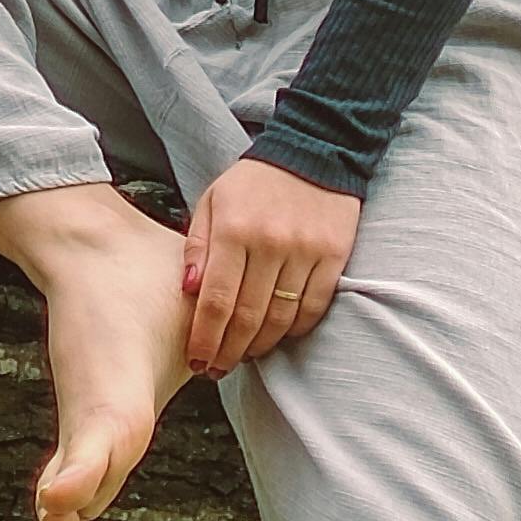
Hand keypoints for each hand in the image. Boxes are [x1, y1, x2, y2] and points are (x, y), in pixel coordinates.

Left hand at [176, 155, 359, 379]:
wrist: (314, 151)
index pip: (215, 300)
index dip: (205, 339)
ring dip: (259, 346)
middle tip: (216, 369)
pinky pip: (313, 308)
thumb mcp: (213, 201)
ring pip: (279, 318)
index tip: (197, 361)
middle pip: (246, 317)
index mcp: (233, 228)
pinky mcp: (333, 256)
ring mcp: (304, 251)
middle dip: (228, 352)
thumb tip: (187, 291)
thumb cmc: (254, 182)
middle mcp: (269, 243)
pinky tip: (278, 335)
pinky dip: (294, 329)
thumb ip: (196, 245)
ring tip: (243, 355)